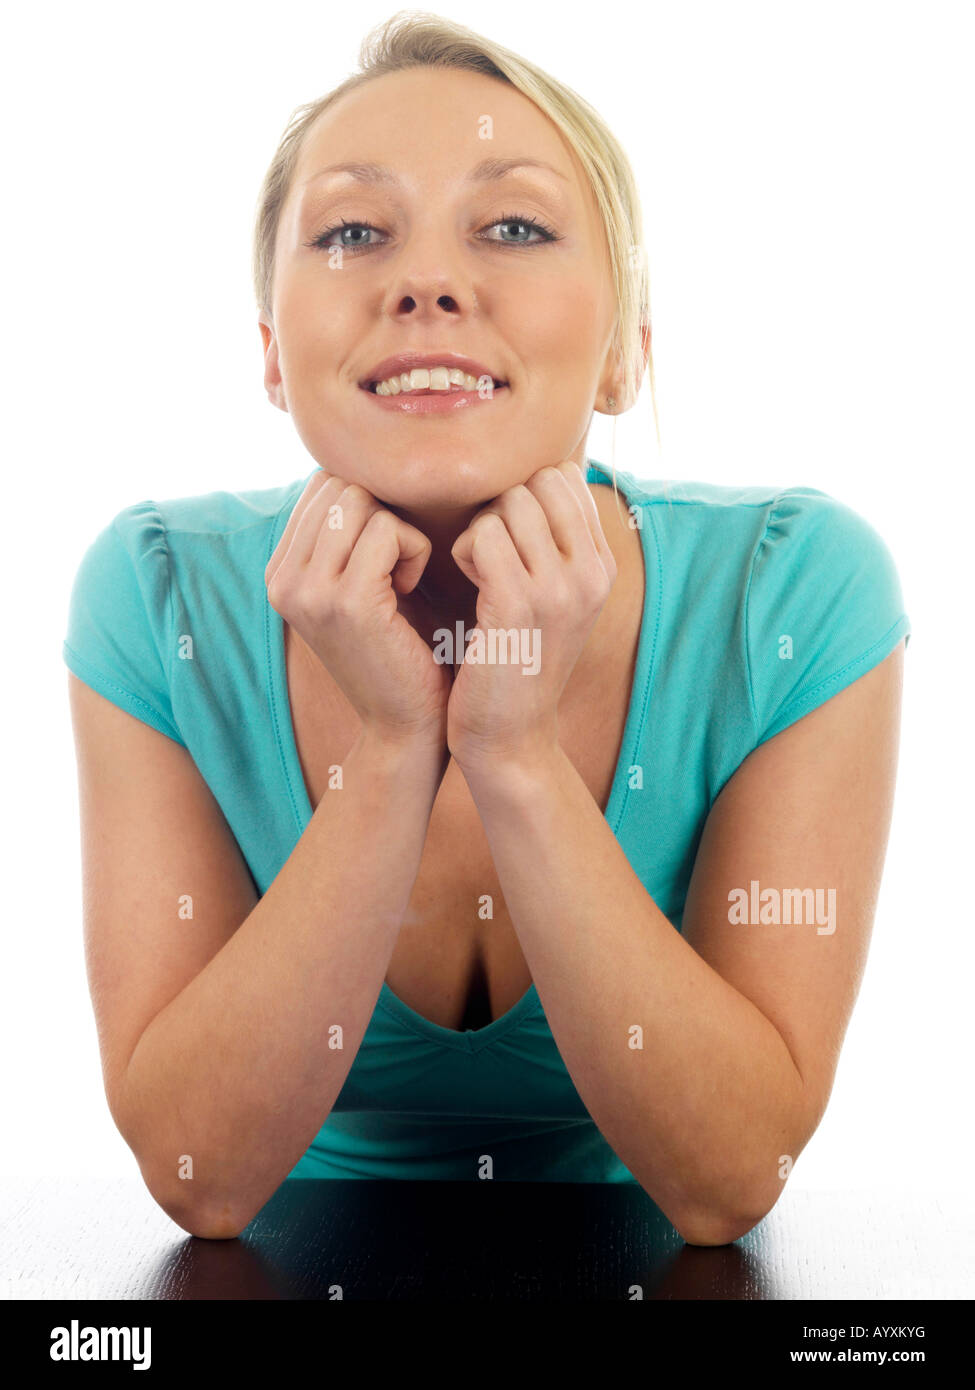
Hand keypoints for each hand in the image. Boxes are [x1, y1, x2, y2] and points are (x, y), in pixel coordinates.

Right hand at [265, 470, 451, 748]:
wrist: (406, 722)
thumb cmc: (400, 646)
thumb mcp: (363, 580)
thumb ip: (348, 530)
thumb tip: (359, 460)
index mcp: (279, 570)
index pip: (321, 483)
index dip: (368, 504)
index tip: (383, 556)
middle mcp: (281, 578)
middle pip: (339, 484)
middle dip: (382, 512)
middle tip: (398, 566)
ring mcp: (307, 590)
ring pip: (361, 501)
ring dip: (400, 532)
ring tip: (404, 579)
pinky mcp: (345, 602)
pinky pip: (389, 530)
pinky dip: (414, 551)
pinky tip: (411, 590)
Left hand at [447, 462, 617, 771]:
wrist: (510, 736)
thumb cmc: (515, 660)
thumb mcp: (553, 597)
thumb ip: (554, 541)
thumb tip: (544, 472)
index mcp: (603, 567)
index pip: (566, 479)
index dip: (526, 498)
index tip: (511, 542)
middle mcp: (592, 574)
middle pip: (537, 483)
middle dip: (502, 508)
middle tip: (489, 557)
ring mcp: (561, 588)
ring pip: (509, 503)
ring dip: (481, 529)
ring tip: (479, 573)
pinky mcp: (519, 604)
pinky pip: (484, 534)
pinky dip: (464, 551)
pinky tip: (468, 583)